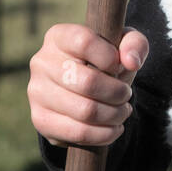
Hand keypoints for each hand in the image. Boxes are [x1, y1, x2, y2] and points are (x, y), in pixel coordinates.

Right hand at [28, 24, 148, 147]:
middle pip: (87, 82)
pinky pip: (78, 133)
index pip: (84, 42)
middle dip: (117, 93)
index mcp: (59, 36)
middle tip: (126, 95)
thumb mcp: (125, 44)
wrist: (86, 88)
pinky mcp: (40, 120)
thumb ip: (135, 44)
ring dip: (114, 115)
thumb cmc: (106, 60)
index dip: (110, 57)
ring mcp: (36, 92)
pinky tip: (113, 128)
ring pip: (85, 111)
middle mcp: (41, 62)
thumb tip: (130, 62)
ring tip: (123, 112)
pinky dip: (104, 134)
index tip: (120, 67)